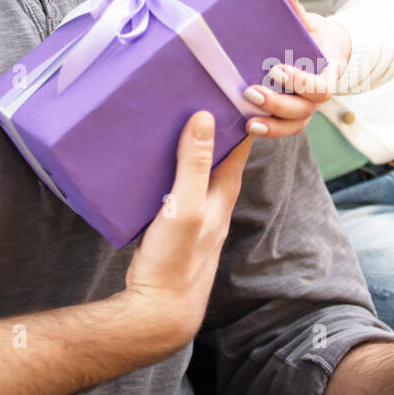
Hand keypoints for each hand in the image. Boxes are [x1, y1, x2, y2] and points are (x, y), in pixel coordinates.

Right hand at [120, 112, 253, 358]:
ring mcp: (195, 213)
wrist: (160, 310)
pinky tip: (153, 157)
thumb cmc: (176, 260)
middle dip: (213, 123)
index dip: (240, 116)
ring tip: (174, 114)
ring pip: (199, 168)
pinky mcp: (174, 222)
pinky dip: (171, 165)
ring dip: (191, 143)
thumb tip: (206, 117)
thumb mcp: (184, 207)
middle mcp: (214, 201)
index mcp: (223, 194)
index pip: (239, 144)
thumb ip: (194, 164)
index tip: (233, 84)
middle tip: (198, 88)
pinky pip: (178, 183)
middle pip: (219, 153)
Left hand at [240, 0, 352, 138]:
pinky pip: (283, 127)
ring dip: (271, 125)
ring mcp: (306, 107)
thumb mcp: (311, 23)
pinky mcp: (292, 114)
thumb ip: (300, 14)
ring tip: (248, 122)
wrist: (325, 50)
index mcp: (327, 72)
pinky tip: (247, 125)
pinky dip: (268, 129)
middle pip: (304, 109)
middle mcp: (317, 95)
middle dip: (277, 103)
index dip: (300, 82)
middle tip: (250, 91)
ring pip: (294, 124)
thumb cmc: (314, 35)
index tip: (276, 68)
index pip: (320, 87)